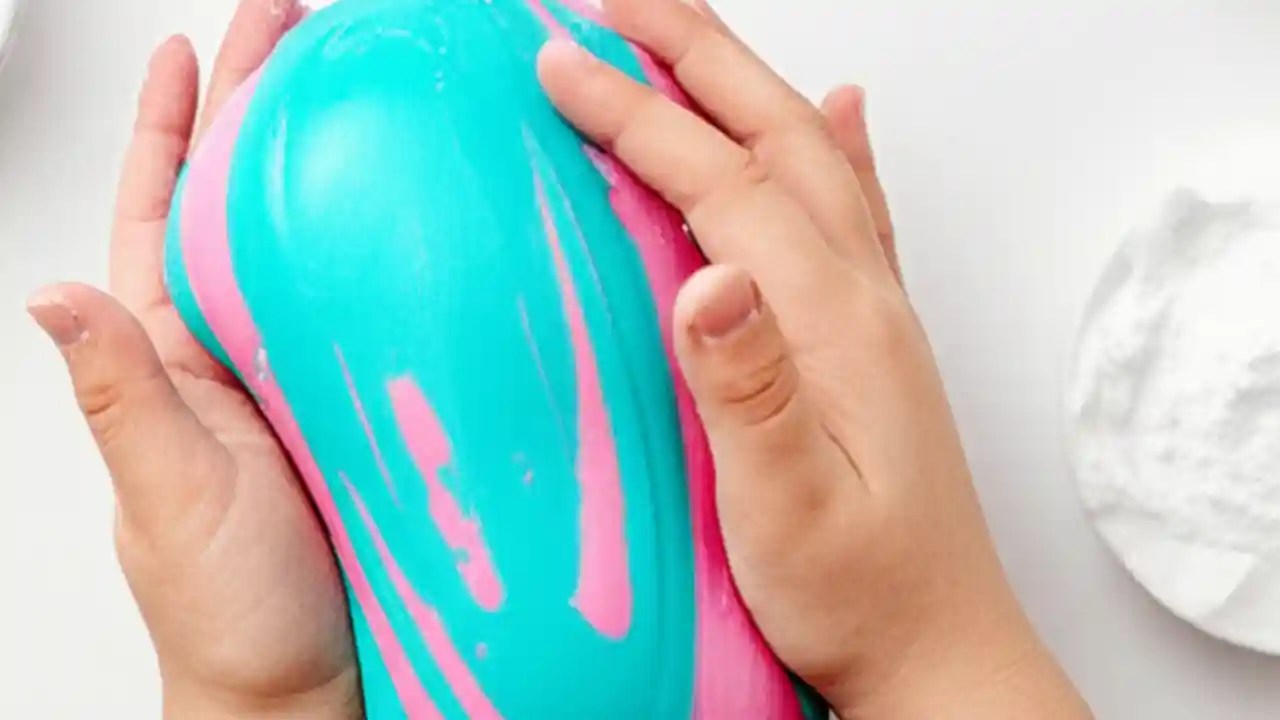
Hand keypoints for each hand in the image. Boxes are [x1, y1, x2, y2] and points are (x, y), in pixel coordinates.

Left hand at [27, 1, 358, 716]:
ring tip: (374, 98)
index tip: (187, 51)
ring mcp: (314, 380)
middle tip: (303, 32)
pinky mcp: (377, 410)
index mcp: (178, 361)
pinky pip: (385, 318)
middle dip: (268, 113)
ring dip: (343, 173)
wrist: (312, 690)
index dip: (170, 130)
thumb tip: (53, 294)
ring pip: (324, 252)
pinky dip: (405, 262)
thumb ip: (121, 394)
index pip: (164, 216)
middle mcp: (246, 357)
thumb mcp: (164, 495)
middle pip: (250, 208)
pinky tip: (439, 225)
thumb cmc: (229, 614)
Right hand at [538, 1, 1090, 717]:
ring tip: (683, 39)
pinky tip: (838, 114)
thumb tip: (707, 278)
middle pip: (777, 135)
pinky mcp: (870, 339)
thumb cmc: (860, 595)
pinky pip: (857, 208)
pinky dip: (836, 144)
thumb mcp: (787, 511)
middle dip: (693, 54)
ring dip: (743, 82)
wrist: (940, 649)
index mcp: (832, 323)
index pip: (722, 185)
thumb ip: (749, 390)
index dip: (638, 118)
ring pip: (810, 156)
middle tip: (616, 5)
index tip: (561, 66)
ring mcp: (875, 311)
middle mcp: (864, 296)